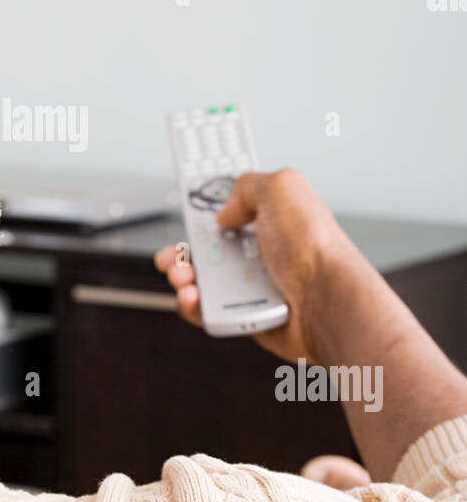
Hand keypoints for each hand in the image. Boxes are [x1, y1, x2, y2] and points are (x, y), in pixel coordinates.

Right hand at [154, 169, 347, 362]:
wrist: (326, 302)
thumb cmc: (315, 250)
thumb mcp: (283, 187)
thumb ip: (248, 184)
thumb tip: (226, 211)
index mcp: (272, 222)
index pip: (232, 210)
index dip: (208, 209)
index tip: (189, 209)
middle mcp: (263, 254)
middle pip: (209, 248)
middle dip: (184, 248)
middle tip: (175, 251)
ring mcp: (253, 287)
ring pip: (203, 280)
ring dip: (182, 275)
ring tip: (182, 275)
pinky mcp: (246, 317)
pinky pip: (209, 312)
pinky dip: (193, 305)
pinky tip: (193, 297)